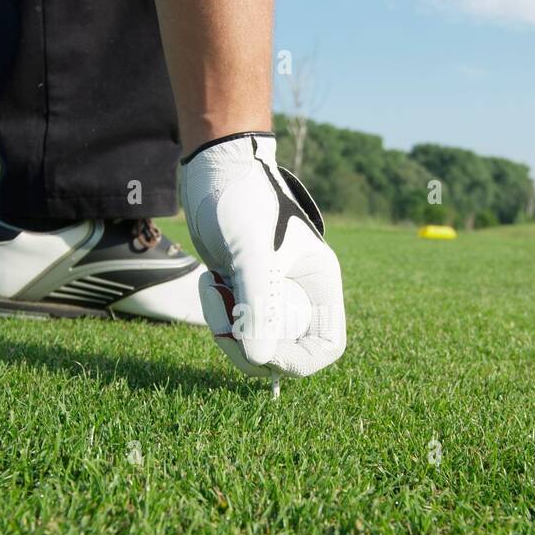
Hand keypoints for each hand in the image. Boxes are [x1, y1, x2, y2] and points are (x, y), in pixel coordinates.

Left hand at [179, 133, 346, 378]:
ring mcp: (270, 296)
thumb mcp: (252, 255)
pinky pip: (234, 327)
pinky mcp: (243, 294)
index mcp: (319, 285)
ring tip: (210, 289)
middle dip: (250, 347)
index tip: (264, 357)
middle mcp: (300, 295)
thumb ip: (259, 307)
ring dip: (227, 330)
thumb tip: (259, 360)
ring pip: (254, 343)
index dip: (299, 362)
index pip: (325, 346)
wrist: (214, 172)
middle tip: (222, 324)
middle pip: (285, 352)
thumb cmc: (242, 201)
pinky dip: (217, 316)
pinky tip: (208, 281)